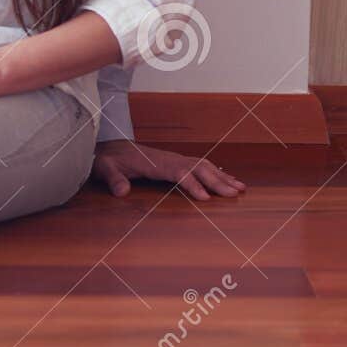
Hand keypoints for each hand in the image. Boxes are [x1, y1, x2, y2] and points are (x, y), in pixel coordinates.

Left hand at [90, 140, 245, 200]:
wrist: (107, 148)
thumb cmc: (106, 160)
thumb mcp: (104, 168)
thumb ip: (112, 179)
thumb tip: (120, 192)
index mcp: (154, 162)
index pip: (178, 172)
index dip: (192, 184)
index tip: (205, 198)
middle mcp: (168, 158)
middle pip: (196, 167)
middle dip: (216, 181)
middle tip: (235, 194)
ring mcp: (172, 159)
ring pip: (202, 165)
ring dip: (221, 176)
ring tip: (241, 188)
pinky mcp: (174, 161)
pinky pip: (198, 165)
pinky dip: (215, 172)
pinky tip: (226, 179)